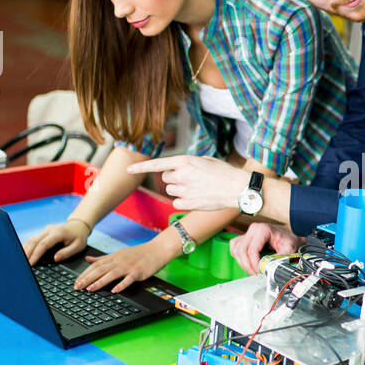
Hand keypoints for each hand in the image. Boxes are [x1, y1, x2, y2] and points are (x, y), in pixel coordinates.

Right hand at [23, 219, 90, 265]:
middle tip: (21, 264)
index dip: (36, 254)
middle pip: (34, 241)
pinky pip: (33, 239)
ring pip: (31, 239)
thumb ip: (67, 252)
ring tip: (20, 261)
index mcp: (58, 233)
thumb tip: (55, 259)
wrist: (78, 225)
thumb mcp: (78, 246)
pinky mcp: (43, 232)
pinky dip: (27, 247)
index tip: (30, 264)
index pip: (43, 244)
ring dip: (25, 250)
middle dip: (26, 253)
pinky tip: (23, 254)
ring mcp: (45, 230)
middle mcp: (49, 230)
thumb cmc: (79, 237)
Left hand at [73, 238, 170, 292]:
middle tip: (77, 287)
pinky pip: (128, 279)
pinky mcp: (138, 272)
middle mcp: (119, 261)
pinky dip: (121, 285)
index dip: (84, 274)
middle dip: (87, 279)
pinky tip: (114, 291)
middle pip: (100, 270)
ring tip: (90, 289)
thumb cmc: (138, 254)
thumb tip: (87, 259)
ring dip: (100, 282)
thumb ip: (102, 258)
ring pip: (111, 274)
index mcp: (113, 257)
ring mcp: (128, 267)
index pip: (95, 265)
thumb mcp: (118, 254)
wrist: (156, 250)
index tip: (76, 282)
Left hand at [128, 154, 246, 210]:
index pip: (157, 164)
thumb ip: (188, 164)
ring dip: (179, 189)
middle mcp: (182, 175)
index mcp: (185, 161)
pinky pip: (176, 202)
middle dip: (173, 178)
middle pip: (165, 178)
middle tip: (189, 179)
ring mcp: (184, 190)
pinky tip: (196, 197)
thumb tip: (178, 169)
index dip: (140, 167)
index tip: (128, 169)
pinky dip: (183, 201)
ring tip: (197, 188)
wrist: (236, 188)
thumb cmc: (223, 172)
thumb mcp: (205, 160)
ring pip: (170, 190)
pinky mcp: (187, 203)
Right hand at [230, 222, 301, 274]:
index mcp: (263, 230)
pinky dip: (239, 258)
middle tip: (256, 274)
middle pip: (242, 250)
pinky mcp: (244, 238)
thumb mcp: (289, 249)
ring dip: (242, 263)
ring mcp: (247, 233)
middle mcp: (253, 230)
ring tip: (253, 270)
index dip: (254, 263)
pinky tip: (247, 263)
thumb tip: (269, 269)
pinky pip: (235, 248)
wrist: (290, 234)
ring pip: (236, 250)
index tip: (260, 272)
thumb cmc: (289, 239)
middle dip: (248, 265)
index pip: (252, 250)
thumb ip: (279, 259)